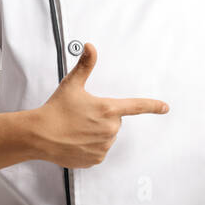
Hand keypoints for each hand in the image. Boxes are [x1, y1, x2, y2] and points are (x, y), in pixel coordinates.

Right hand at [29, 43, 168, 167]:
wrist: (38, 135)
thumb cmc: (56, 109)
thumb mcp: (71, 84)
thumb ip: (85, 65)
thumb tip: (90, 46)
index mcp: (108, 110)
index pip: (137, 107)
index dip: (153, 106)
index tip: (165, 107)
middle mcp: (110, 129)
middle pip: (114, 121)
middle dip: (101, 118)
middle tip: (81, 116)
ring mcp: (104, 146)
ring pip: (106, 137)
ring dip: (95, 133)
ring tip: (75, 129)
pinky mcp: (96, 159)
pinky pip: (98, 151)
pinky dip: (89, 146)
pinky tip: (75, 141)